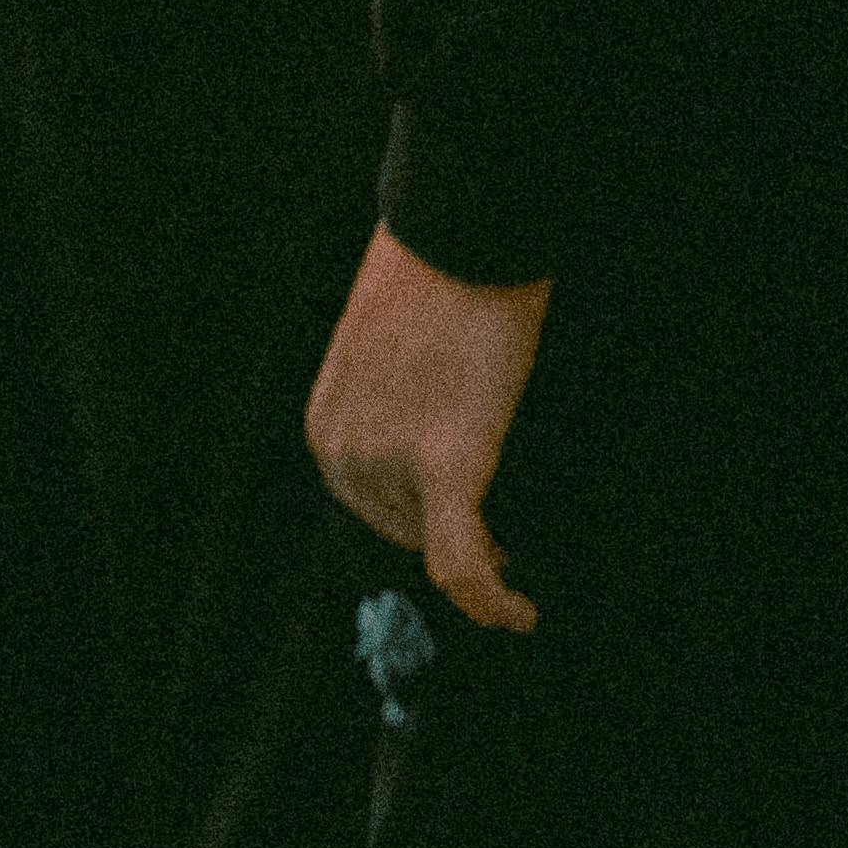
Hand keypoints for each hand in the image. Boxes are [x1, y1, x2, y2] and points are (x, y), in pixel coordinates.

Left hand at [306, 227, 549, 633]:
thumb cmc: (438, 275)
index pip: (374, 509)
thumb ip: (396, 407)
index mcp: (326, 430)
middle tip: (504, 535)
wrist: (464, 233)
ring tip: (516, 569)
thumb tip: (436, 438)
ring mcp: (388, 463)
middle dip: (452, 532)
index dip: (423, 525)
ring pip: (443, 542)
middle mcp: (344, 456)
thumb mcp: (391, 352)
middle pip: (408, 530)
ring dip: (482, 553)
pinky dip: (492, 599)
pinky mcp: (444, 465)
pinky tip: (521, 614)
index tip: (470, 531)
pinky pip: (462, 561)